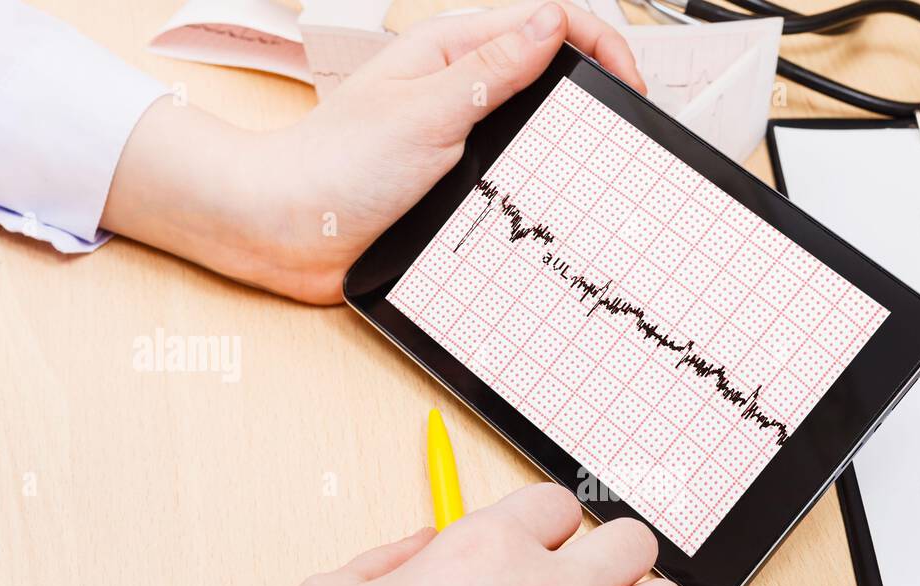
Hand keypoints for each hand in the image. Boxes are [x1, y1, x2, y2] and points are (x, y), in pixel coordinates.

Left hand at [102, 2, 645, 303]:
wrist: (290, 230)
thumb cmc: (335, 166)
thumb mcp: (427, 111)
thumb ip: (492, 69)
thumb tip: (550, 25)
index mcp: (452, 50)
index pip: (547, 22)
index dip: (598, 45)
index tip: (628, 84)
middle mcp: (461, 88)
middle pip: (550, 72)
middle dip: (593, 90)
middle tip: (626, 127)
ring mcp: (462, 136)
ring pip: (537, 126)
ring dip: (569, 141)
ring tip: (601, 161)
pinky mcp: (458, 183)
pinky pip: (515, 175)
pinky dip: (542, 183)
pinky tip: (556, 198)